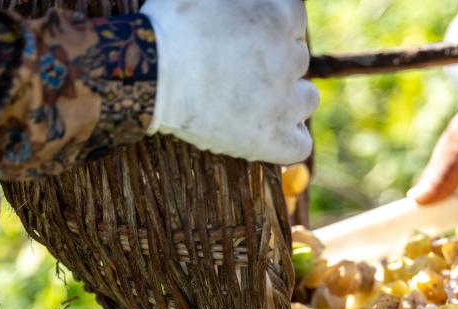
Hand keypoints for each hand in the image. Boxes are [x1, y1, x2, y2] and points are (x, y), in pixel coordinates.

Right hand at [142, 0, 319, 163]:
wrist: (151, 73)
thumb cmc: (171, 24)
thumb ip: (246, 0)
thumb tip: (250, 4)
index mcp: (281, 14)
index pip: (294, 21)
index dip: (271, 31)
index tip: (247, 39)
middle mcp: (292, 56)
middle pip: (298, 60)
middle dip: (275, 64)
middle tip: (238, 70)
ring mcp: (286, 100)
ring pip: (307, 100)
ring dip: (288, 100)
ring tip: (250, 101)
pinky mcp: (275, 138)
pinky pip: (300, 145)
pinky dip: (286, 141)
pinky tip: (263, 134)